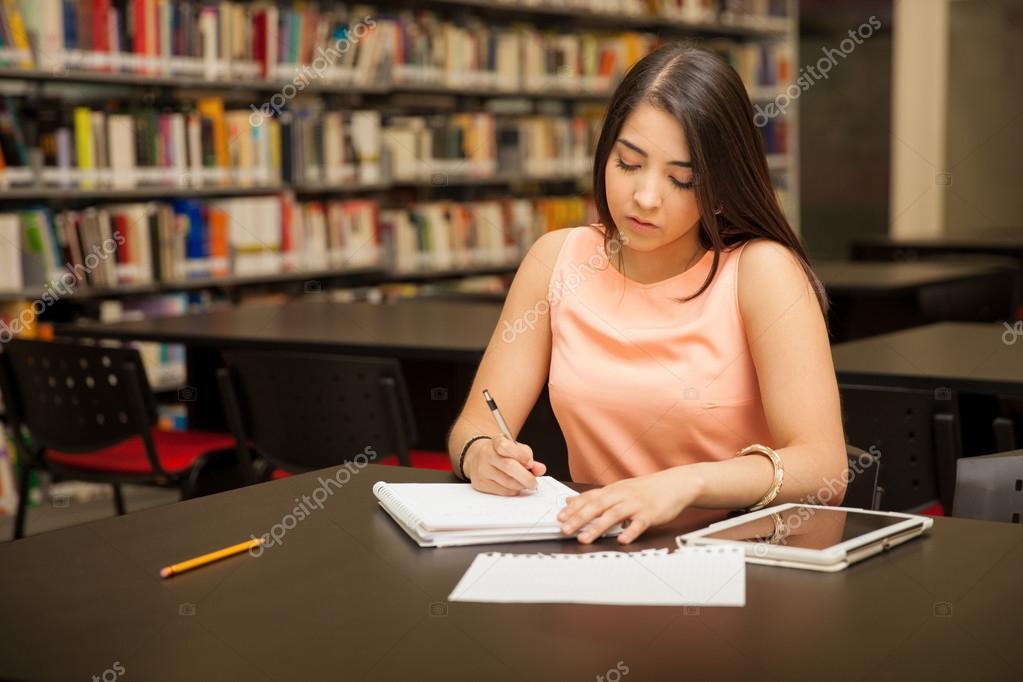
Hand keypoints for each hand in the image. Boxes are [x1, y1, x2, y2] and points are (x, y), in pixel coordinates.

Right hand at [464, 435, 546, 495]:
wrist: (477, 457)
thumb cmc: (500, 452)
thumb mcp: (515, 448)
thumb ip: (528, 457)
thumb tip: (540, 469)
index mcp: (496, 441)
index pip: (506, 447)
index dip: (521, 456)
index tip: (530, 463)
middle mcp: (487, 454)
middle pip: (508, 467)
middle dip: (526, 477)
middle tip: (534, 482)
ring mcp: (482, 470)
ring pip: (507, 483)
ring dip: (521, 485)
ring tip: (525, 483)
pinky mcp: (481, 484)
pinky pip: (503, 491)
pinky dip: (513, 491)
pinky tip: (514, 486)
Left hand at [557, 468, 701, 543]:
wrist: (675, 484)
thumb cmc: (646, 489)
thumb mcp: (619, 489)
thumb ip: (595, 496)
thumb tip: (570, 500)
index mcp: (613, 490)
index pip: (589, 498)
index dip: (573, 508)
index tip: (559, 517)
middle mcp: (622, 495)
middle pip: (597, 506)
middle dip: (579, 518)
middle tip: (565, 529)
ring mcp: (636, 504)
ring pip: (613, 515)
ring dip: (597, 527)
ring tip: (584, 538)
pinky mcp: (650, 514)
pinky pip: (639, 523)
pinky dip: (630, 532)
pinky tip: (622, 540)